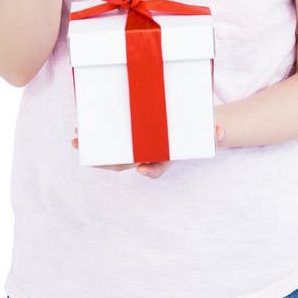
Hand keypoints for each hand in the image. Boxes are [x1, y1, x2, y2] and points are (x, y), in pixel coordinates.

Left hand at [70, 125, 225, 178]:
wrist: (191, 126)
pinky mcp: (129, 135)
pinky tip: (83, 126)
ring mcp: (137, 147)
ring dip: (93, 148)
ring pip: (112, 154)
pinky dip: (96, 136)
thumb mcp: (207, 132)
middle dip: (104, 161)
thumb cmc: (197, 131)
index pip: (156, 168)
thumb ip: (214, 133)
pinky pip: (111, 139)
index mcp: (164, 156)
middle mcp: (147, 155)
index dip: (150, 170)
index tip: (143, 168)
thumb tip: (220, 131)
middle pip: (124, 163)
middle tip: (86, 154)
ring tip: (76, 139)